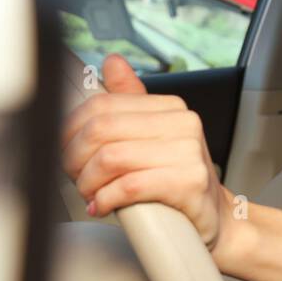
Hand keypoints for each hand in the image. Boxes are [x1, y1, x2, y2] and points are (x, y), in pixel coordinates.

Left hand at [61, 54, 233, 253]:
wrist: (215, 217)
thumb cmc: (179, 180)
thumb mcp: (155, 137)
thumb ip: (131, 101)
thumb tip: (112, 63)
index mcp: (171, 108)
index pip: (102, 105)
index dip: (70, 131)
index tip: (67, 152)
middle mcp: (183, 123)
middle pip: (101, 129)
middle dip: (74, 158)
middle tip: (76, 178)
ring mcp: (189, 152)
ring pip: (111, 158)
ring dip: (88, 182)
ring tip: (91, 194)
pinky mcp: (189, 182)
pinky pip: (130, 185)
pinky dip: (107, 199)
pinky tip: (104, 205)